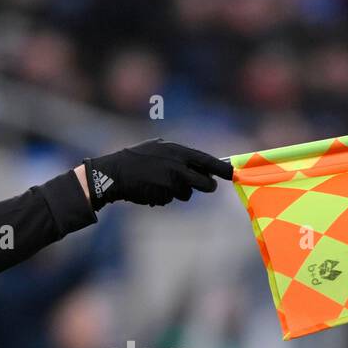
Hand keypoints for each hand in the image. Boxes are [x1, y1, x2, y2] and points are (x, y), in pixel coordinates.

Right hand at [83, 139, 232, 210]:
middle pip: (204, 183)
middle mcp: (177, 165)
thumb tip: (201, 167)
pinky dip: (164, 197)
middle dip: (207, 186)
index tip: (233, 173)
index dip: (221, 168)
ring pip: (187, 194)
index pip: (206, 160)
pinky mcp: (163, 195)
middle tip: (209, 186)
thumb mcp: (158, 148)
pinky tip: (150, 190)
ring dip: (178, 192)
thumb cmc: (136, 160)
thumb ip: (179, 156)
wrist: (114, 173)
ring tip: (160, 183)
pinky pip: (171, 199)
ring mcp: (171, 181)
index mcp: (176, 151)